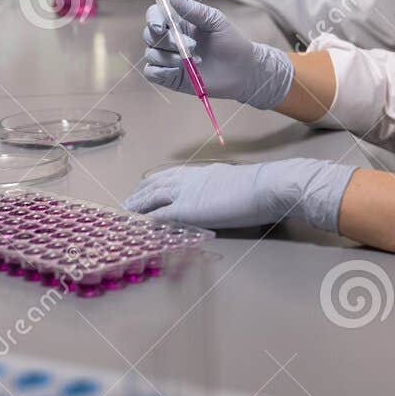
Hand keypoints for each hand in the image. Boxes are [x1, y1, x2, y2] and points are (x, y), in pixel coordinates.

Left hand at [123, 158, 355, 231]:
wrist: (268, 186)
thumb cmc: (264, 187)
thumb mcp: (242, 184)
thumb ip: (229, 190)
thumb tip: (232, 198)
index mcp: (205, 173)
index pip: (175, 175)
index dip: (159, 181)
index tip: (149, 186)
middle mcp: (191, 179)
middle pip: (158, 182)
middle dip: (142, 191)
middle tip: (130, 200)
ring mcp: (187, 193)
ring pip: (153, 196)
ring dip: (138, 204)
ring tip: (127, 211)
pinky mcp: (187, 210)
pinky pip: (160, 215)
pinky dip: (147, 218)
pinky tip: (138, 223)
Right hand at [142, 0, 294, 107]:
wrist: (244, 71)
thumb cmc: (232, 42)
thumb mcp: (216, 22)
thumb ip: (194, 10)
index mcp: (178, 22)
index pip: (155, 15)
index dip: (153, 19)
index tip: (161, 26)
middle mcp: (170, 39)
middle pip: (149, 35)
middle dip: (168, 41)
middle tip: (192, 46)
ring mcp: (168, 58)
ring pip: (151, 54)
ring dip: (170, 57)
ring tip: (195, 61)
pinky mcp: (169, 77)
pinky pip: (152, 73)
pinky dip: (162, 71)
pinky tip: (181, 71)